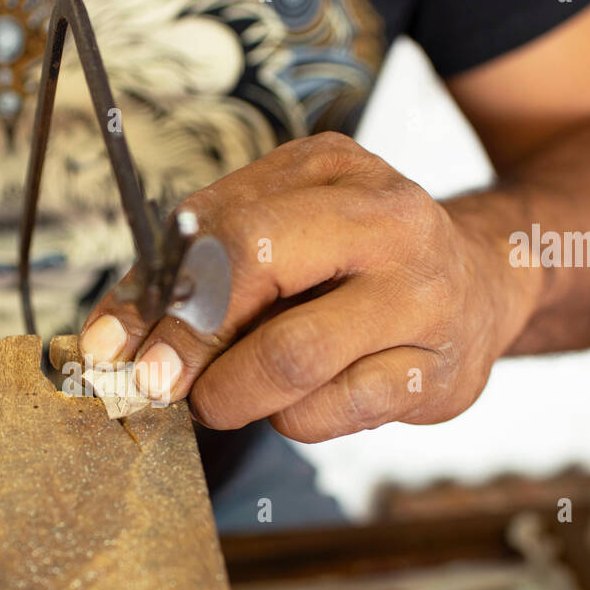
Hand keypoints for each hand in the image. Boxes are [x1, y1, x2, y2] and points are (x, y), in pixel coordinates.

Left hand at [79, 133, 542, 441]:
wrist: (482, 282)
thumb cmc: (350, 264)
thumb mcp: (273, 238)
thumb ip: (186, 278)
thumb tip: (108, 342)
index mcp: (328, 170)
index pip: (220, 228)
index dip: (157, 296)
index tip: (111, 349)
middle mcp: (383, 219)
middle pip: (255, 268)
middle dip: (189, 343)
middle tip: (163, 385)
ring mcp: (420, 295)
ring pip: (292, 357)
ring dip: (235, 394)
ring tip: (227, 397)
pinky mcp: (438, 371)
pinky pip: (332, 413)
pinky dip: (293, 419)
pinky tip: (304, 399)